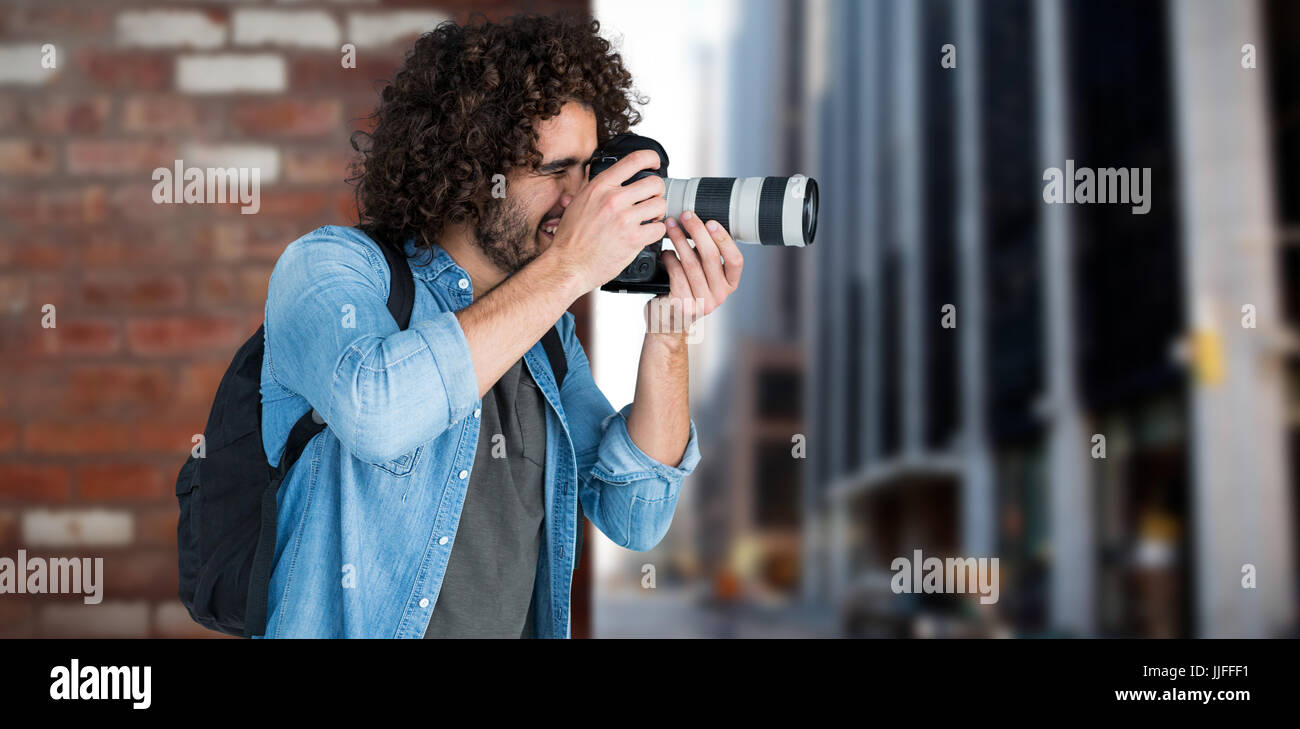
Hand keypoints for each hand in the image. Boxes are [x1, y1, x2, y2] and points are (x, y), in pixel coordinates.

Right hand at [543, 149, 666, 292]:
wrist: (568, 265)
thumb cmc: (570, 238)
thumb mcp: (577, 203)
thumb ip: (590, 185)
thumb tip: (591, 169)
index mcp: (600, 186)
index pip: (635, 160)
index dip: (651, 158)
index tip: (655, 164)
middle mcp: (613, 199)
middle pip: (654, 183)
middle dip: (657, 191)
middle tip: (651, 199)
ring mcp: (624, 219)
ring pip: (660, 205)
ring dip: (658, 212)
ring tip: (649, 218)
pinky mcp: (633, 239)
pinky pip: (659, 229)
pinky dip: (656, 231)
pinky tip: (647, 233)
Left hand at [646, 210, 742, 334]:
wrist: (671, 321)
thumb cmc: (687, 290)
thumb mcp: (704, 273)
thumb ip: (706, 255)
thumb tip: (698, 222)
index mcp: (730, 284)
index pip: (736, 259)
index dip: (724, 239)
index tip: (711, 221)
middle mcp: (720, 295)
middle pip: (711, 257)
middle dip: (697, 231)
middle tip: (686, 215)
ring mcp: (702, 303)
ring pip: (691, 263)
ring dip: (679, 239)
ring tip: (671, 225)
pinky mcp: (683, 306)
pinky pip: (676, 274)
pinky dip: (669, 258)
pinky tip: (665, 251)